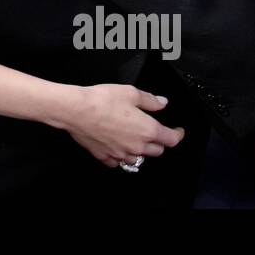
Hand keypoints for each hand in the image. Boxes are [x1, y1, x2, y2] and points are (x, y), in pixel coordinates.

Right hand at [62, 84, 184, 167]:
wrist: (76, 110)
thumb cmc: (102, 100)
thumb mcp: (131, 92)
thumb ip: (150, 100)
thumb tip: (162, 102)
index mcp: (147, 130)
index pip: (171, 139)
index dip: (178, 134)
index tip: (178, 131)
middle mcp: (136, 145)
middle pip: (157, 151)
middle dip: (159, 142)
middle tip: (154, 132)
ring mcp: (120, 153)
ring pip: (138, 158)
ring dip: (141, 151)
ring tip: (135, 140)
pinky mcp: (105, 156)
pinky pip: (117, 162)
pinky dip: (120, 156)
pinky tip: (117, 147)